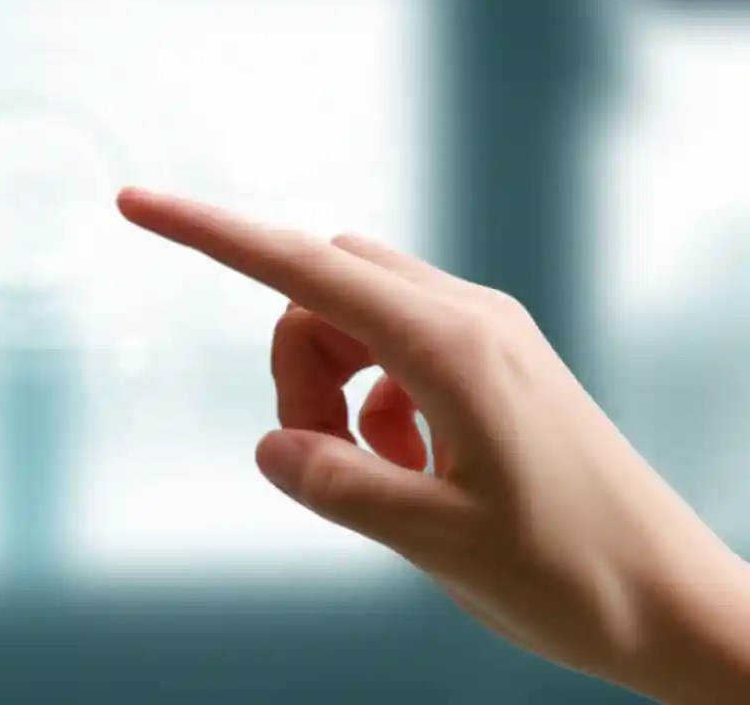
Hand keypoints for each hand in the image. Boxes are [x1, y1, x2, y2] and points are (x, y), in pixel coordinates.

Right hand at [117, 187, 749, 702]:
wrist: (672, 603)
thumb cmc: (571, 574)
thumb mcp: (435, 541)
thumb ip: (336, 485)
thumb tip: (270, 446)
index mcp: (452, 346)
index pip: (301, 268)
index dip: (209, 234)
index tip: (135, 204)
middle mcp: (468, 318)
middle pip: (321, 292)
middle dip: (290, 365)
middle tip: (321, 460)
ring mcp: (484, 337)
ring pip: (353, 320)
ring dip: (329, 392)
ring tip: (373, 475)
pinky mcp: (491, 366)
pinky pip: (393, 357)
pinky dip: (371, 407)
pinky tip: (409, 470)